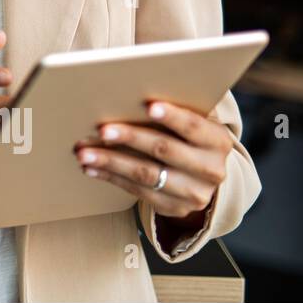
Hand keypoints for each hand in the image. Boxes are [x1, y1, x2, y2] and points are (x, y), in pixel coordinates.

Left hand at [75, 100, 230, 227]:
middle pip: (165, 150)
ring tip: (84, 153)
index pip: (194, 126)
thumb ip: (171, 113)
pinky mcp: (174, 207)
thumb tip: (127, 95)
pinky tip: (91, 168)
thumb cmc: (187, 139)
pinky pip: (137, 191)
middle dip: (131, 138)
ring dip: (111, 162)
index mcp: (217, 141)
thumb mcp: (192, 126)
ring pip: (146, 174)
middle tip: (102, 130)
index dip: (172, 116)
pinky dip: (111, 177)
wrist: (203, 179)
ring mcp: (194, 193)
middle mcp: (211, 169)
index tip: (149, 105)